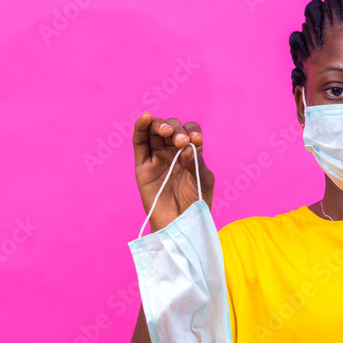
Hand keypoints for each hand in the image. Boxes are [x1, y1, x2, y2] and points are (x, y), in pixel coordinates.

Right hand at [132, 112, 214, 231]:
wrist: (181, 224)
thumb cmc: (195, 202)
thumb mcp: (203, 179)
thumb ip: (195, 160)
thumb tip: (185, 145)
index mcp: (189, 152)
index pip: (189, 131)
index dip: (192, 130)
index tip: (196, 140)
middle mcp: (172, 152)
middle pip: (172, 128)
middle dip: (177, 130)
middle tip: (182, 141)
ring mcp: (157, 157)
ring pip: (155, 132)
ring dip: (161, 126)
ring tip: (168, 132)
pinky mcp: (143, 166)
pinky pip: (139, 143)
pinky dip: (141, 127)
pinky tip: (146, 117)